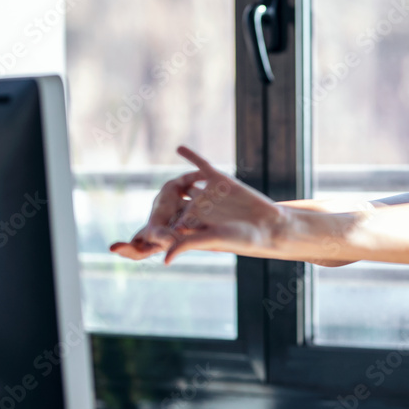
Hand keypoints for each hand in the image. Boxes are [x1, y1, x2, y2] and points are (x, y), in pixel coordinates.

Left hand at [109, 146, 284, 264]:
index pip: (168, 222)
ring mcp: (207, 192)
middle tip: (153, 203)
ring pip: (185, 183)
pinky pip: (201, 165)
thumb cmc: (243, 238)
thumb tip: (164, 260)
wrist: (270, 224)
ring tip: (165, 183)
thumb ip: (187, 244)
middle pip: (173, 203)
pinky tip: (180, 148)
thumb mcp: (213, 239)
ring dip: (175, 181)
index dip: (154, 226)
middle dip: (162, 203)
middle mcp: (198, 208)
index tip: (138, 235)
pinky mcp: (219, 179)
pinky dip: (191, 157)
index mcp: (193, 223)